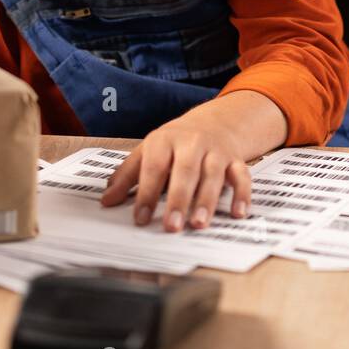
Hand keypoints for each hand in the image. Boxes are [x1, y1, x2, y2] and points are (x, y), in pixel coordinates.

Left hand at [100, 112, 253, 232]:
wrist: (214, 122)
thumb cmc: (176, 143)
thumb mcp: (148, 151)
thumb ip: (127, 176)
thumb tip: (106, 200)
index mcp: (165, 140)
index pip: (154, 167)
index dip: (146, 193)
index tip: (140, 218)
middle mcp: (192, 143)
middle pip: (185, 171)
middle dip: (178, 200)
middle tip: (172, 226)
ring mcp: (216, 151)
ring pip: (213, 175)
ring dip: (207, 200)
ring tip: (199, 223)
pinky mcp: (236, 160)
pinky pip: (242, 176)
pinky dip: (242, 194)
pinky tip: (238, 213)